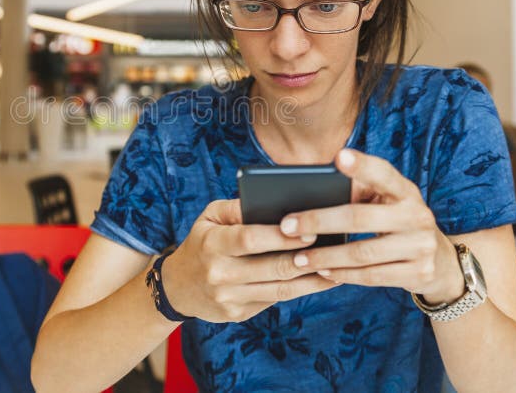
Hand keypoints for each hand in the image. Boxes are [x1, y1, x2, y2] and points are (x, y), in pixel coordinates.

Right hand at [162, 199, 337, 322]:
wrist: (178, 286)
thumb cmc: (202, 241)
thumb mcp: (210, 217)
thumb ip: (237, 207)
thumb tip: (270, 200)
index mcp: (212, 244)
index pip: (250, 239)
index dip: (281, 237)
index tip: (311, 230)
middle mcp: (219, 273)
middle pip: (271, 267)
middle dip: (305, 258)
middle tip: (334, 248)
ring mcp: (229, 298)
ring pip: (280, 289)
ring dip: (312, 280)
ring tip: (337, 268)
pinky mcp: (238, 314)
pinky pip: (275, 300)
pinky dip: (300, 290)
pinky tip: (319, 280)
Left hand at [279, 149, 464, 304]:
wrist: (440, 260)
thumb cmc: (397, 222)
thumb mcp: (387, 202)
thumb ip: (359, 193)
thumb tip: (310, 192)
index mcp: (405, 190)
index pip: (383, 173)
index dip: (362, 166)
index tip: (339, 156)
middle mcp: (417, 215)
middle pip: (360, 218)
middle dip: (319, 222)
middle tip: (287, 226)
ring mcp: (421, 246)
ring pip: (362, 252)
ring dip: (325, 256)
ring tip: (298, 257)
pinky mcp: (419, 273)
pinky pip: (372, 276)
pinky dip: (343, 274)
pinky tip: (321, 271)